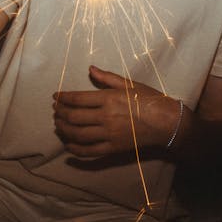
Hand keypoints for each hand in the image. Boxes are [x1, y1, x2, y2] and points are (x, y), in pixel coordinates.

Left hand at [52, 66, 180, 157]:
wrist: (166, 123)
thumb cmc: (150, 100)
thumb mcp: (129, 84)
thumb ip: (107, 78)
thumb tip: (90, 69)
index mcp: (109, 99)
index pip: (78, 99)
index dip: (63, 98)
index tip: (56, 96)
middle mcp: (106, 117)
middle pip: (74, 117)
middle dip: (60, 113)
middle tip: (55, 110)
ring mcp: (109, 135)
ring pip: (78, 134)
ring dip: (64, 130)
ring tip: (58, 125)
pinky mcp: (113, 148)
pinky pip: (89, 152)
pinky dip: (75, 150)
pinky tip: (68, 146)